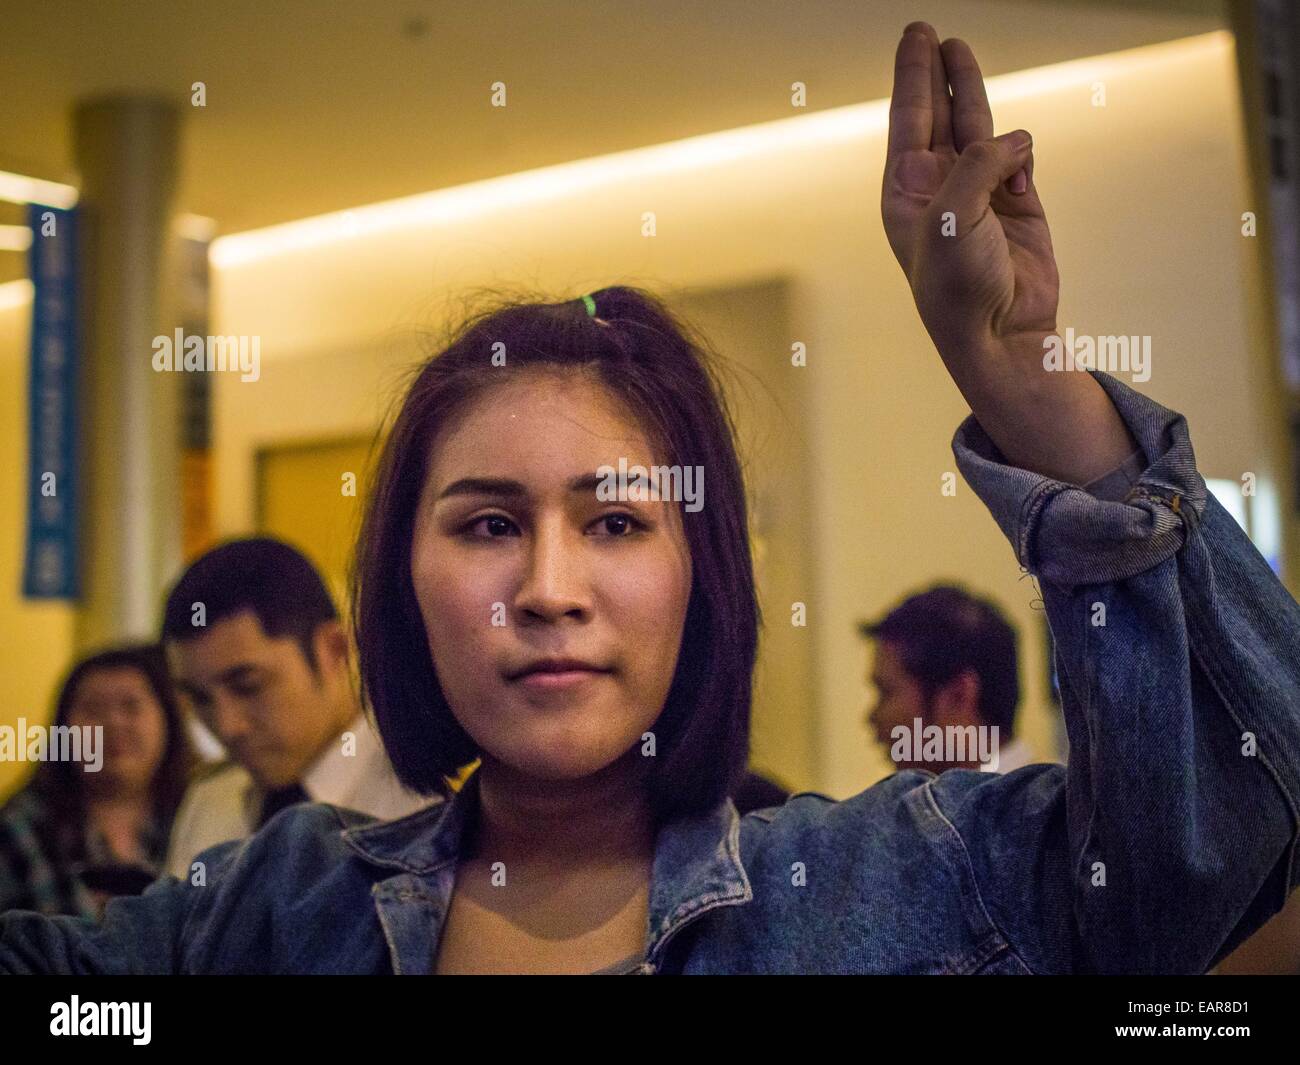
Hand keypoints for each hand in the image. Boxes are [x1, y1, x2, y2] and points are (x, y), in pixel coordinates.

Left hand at [882, 23, 1051, 359]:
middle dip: (935, 73)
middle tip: (930, 32)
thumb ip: (977, 165)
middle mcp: (938, 189)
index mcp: (907, 193)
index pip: (908, 119)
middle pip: (937, 114)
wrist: (1001, 334)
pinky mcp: (1015, 204)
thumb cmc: (958, 287)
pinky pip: (1019, 159)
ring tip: (960, 51)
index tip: (915, 35)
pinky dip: (1020, 153)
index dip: (913, 74)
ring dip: (970, 91)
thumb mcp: (953, 219)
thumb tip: (1013, 140)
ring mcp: (977, 195)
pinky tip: (1018, 162)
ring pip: (978, 128)